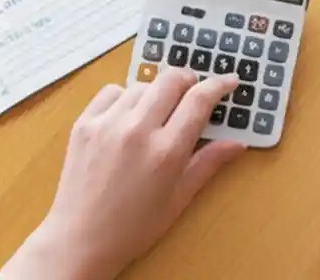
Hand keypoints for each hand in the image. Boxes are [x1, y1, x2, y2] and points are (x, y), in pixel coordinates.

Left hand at [1, 69, 244, 279]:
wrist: (81, 239)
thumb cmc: (134, 226)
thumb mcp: (179, 198)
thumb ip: (208, 164)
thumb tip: (238, 143)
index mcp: (167, 151)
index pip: (199, 100)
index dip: (218, 85)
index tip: (229, 81)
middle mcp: (138, 130)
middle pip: (171, 79)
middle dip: (189, 80)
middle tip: (193, 92)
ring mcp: (107, 123)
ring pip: (142, 84)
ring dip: (156, 92)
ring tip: (158, 112)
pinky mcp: (84, 123)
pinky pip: (111, 91)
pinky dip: (124, 96)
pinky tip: (127, 116)